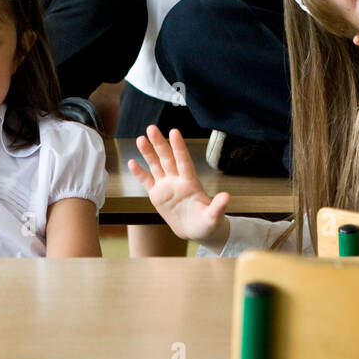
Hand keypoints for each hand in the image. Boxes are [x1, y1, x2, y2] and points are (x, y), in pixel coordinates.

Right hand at [128, 126, 230, 245]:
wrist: (196, 231)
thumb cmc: (208, 223)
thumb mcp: (214, 217)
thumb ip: (218, 206)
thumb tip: (227, 197)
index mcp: (191, 183)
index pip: (184, 161)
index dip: (179, 147)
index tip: (174, 132)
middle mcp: (178, 180)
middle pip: (167, 158)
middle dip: (160, 143)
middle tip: (152, 127)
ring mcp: (167, 186)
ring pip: (156, 166)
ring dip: (148, 153)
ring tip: (140, 139)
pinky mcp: (157, 195)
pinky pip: (147, 181)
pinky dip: (139, 173)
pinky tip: (131, 162)